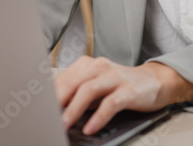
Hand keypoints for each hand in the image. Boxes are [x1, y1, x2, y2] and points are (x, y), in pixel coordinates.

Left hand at [54, 56, 192, 134]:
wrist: (155, 82)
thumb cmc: (121, 85)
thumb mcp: (96, 86)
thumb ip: (78, 93)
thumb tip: (56, 110)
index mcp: (88, 65)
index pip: (63, 78)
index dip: (49, 94)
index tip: (38, 108)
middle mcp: (100, 67)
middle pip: (73, 82)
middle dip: (57, 101)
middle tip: (47, 118)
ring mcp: (114, 77)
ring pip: (89, 90)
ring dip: (74, 109)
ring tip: (65, 124)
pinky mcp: (128, 91)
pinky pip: (110, 103)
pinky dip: (98, 117)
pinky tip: (90, 128)